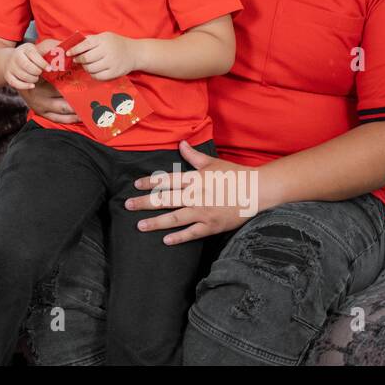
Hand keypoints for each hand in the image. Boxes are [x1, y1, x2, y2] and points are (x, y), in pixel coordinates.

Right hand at [3, 41, 50, 89]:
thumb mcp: (37, 50)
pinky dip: (25, 86)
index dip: (42, 63)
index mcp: (25, 48)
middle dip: (37, 71)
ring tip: (36, 77)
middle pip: (27, 66)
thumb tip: (63, 52)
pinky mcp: (7, 75)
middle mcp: (16, 56)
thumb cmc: (29, 56)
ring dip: (33, 79)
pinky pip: (15, 83)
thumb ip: (49, 50)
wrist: (10, 59)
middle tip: (41, 73)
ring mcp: (10, 66)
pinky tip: (32, 85)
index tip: (49, 69)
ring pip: (23, 75)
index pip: (33, 55)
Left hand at [67, 32, 137, 79]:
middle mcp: (107, 51)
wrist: (135, 53)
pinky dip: (93, 75)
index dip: (75, 50)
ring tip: (87, 65)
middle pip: (86, 58)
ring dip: (85, 68)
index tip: (68, 53)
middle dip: (79, 60)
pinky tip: (94, 71)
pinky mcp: (114, 73)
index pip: (85, 45)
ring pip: (91, 68)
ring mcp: (112, 62)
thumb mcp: (104, 36)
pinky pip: (98, 77)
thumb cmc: (116, 43)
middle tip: (77, 60)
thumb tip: (73, 44)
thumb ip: (90, 40)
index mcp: (103, 40)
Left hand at [124, 141, 262, 243]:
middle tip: (128, 205)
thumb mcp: (212, 162)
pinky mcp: (212, 225)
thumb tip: (181, 143)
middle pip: (165, 200)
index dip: (150, 182)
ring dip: (156, 222)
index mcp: (195, 179)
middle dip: (145, 203)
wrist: (256, 191)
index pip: (167, 180)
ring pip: (175, 218)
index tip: (136, 184)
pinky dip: (179, 237)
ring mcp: (203, 212)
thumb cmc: (234, 174)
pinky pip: (192, 233)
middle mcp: (196, 195)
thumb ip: (193, 155)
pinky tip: (166, 240)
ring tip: (140, 225)